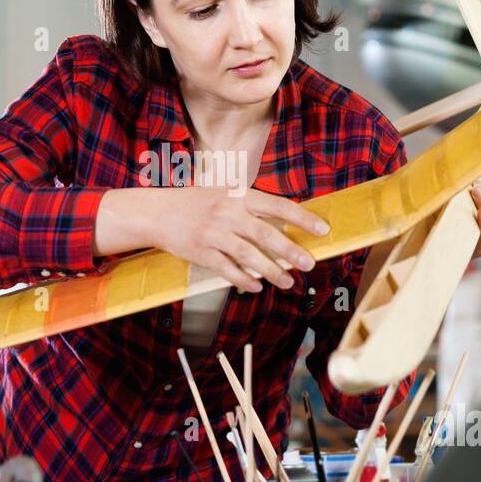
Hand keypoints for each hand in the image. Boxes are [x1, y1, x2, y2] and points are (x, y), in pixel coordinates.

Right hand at [148, 186, 329, 292]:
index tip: (322, 230)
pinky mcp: (201, 251)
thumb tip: (285, 223)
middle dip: (291, 251)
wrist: (157, 212)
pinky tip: (256, 287)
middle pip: (267, 234)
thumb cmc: (197, 203)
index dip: (303, 218)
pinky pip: (227, 269)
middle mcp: (228, 212)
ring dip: (272, 271)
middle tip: (309, 264)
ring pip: (249, 255)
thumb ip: (252, 206)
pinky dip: (244, 280)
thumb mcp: (225, 194)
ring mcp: (214, 233)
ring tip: (288, 282)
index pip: (279, 205)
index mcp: (239, 195)